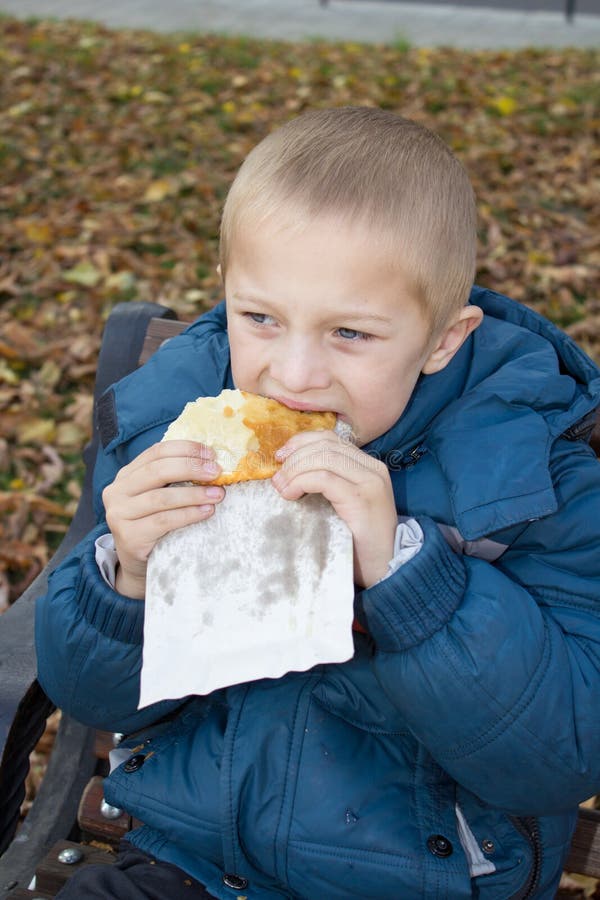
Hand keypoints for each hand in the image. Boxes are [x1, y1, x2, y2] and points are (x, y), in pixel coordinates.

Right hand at [102, 440, 224, 598]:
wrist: (140, 565)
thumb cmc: (157, 525)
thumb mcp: (160, 497)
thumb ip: (174, 479)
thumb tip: (212, 461)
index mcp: (126, 475)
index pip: (156, 452)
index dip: (185, 449)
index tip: (211, 453)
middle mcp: (116, 491)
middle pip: (157, 471)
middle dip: (191, 468)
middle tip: (216, 472)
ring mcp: (119, 514)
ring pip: (161, 497)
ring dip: (194, 494)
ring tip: (218, 494)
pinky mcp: (128, 536)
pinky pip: (163, 521)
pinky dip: (188, 514)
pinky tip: (207, 511)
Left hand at [271, 431, 396, 587]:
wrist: (386, 569)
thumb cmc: (360, 542)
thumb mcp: (343, 505)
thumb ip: (328, 484)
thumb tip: (288, 470)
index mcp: (368, 466)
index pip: (331, 439)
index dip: (301, 443)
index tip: (281, 457)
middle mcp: (373, 468)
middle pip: (325, 444)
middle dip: (295, 457)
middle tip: (277, 478)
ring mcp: (369, 482)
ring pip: (324, 457)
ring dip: (295, 469)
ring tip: (281, 487)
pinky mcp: (361, 498)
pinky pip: (324, 478)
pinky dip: (301, 481)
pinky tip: (291, 494)